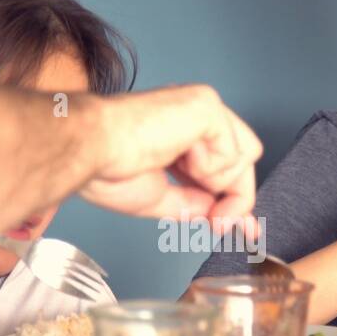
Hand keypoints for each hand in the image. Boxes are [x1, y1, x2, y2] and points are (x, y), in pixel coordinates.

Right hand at [80, 84, 262, 237]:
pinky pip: (234, 151)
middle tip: (218, 224)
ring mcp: (203, 106)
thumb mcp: (158, 198)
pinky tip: (176, 156)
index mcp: (181, 130)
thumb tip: (215, 213)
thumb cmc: (107, 168)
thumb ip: (190, 203)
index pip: (228, 162)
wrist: (91, 152)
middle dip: (236, 199)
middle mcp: (195, 113)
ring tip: (178, 175)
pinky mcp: (207, 106)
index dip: (235, 198)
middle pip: (244, 160)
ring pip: (245, 157)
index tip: (242, 229)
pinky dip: (209, 168)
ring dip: (216, 183)